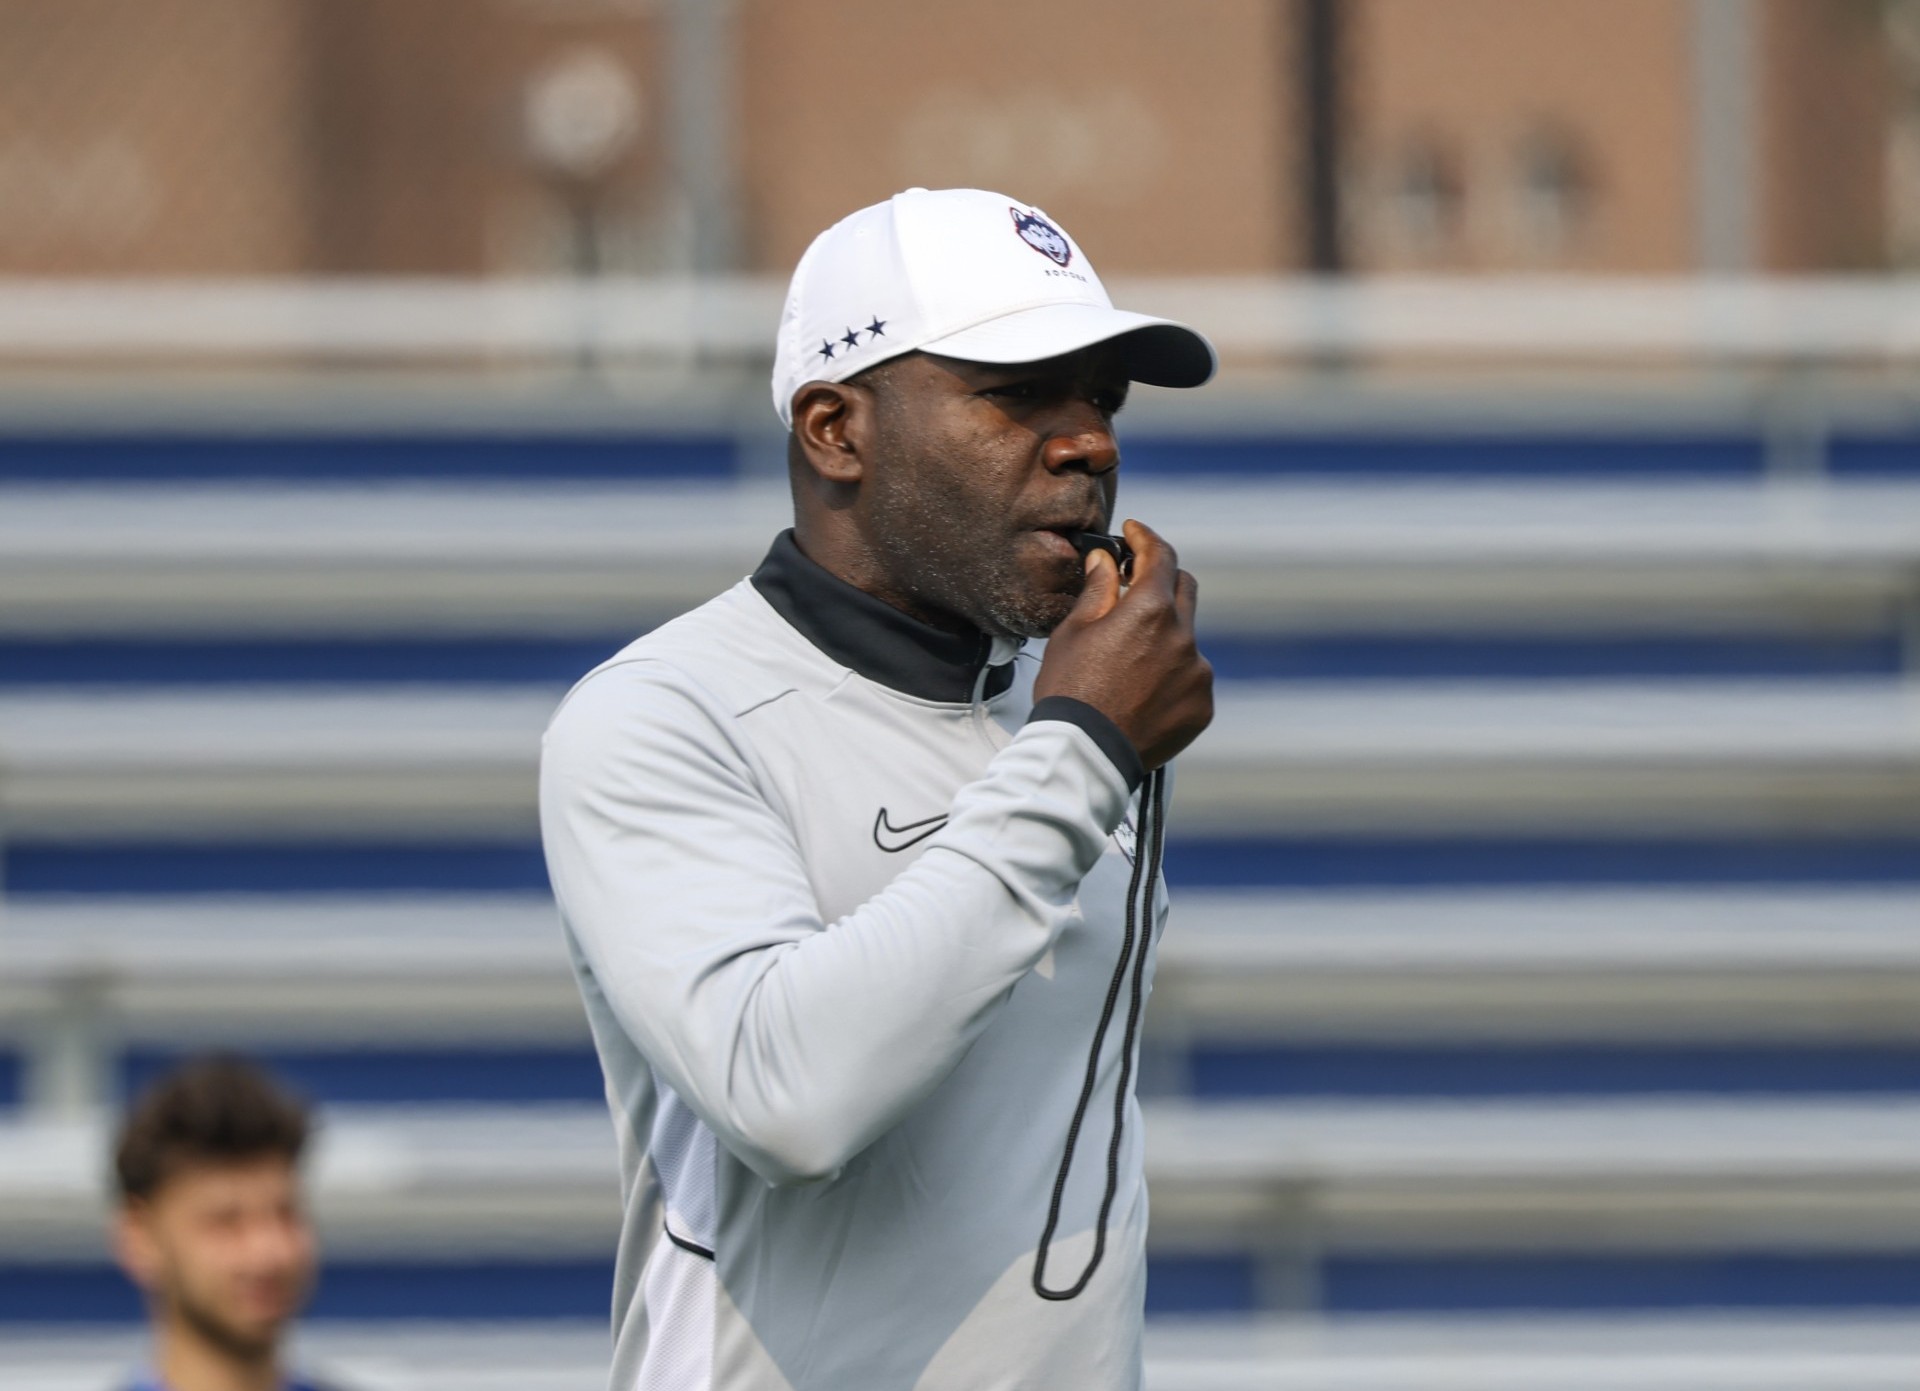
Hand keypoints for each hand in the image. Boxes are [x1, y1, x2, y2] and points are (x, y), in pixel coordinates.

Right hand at [1033, 519, 1213, 770]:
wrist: (1086, 754)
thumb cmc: (1070, 693)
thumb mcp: (1073, 632)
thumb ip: (1097, 589)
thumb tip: (1105, 560)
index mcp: (1149, 611)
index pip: (1160, 555)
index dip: (1145, 538)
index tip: (1134, 534)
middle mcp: (1182, 637)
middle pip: (1183, 588)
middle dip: (1160, 581)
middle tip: (1133, 588)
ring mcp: (1197, 673)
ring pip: (1186, 636)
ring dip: (1164, 634)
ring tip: (1127, 661)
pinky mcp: (1201, 704)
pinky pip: (1191, 675)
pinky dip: (1172, 673)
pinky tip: (1142, 690)